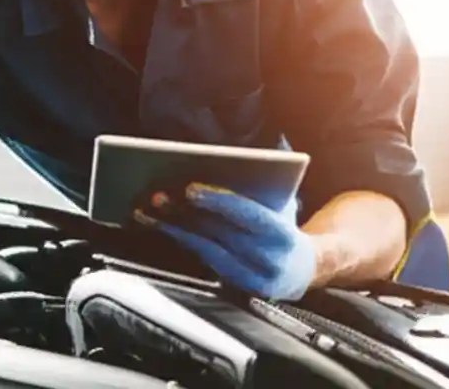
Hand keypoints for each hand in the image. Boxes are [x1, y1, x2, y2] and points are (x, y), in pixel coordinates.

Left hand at [136, 183, 316, 300]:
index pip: (248, 215)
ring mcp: (252, 279)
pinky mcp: (236, 289)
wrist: (302, 271)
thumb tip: (238, 158)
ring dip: (174, 229)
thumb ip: (264, 186)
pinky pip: (203, 261)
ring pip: (205, 249)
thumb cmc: (284, 228)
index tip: (191, 189)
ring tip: (147, 212)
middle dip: (187, 214)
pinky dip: (182, 243)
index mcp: (283, 235)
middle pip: (220, 234)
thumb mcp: (283, 204)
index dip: (219, 202)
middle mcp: (268, 260)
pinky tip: (163, 227)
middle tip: (159, 196)